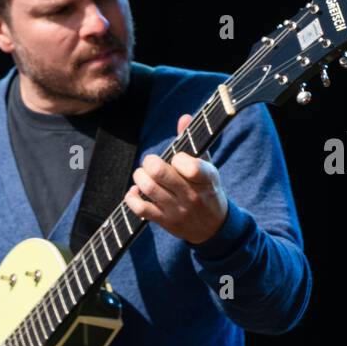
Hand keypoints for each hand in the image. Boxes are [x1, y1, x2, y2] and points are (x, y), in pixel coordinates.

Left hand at [125, 114, 229, 244]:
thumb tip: (184, 117)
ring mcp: (178, 210)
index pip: (191, 166)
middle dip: (150, 162)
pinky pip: (140, 208)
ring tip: (143, 174)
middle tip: (152, 162)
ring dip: (140, 176)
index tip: (177, 159)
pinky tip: (137, 190)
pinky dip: (132, 196)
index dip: (179, 158)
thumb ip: (193, 142)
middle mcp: (192, 196)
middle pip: (160, 173)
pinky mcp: (165, 221)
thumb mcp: (208, 167)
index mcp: (207, 180)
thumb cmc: (207, 190)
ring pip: (148, 187)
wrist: (213, 228)